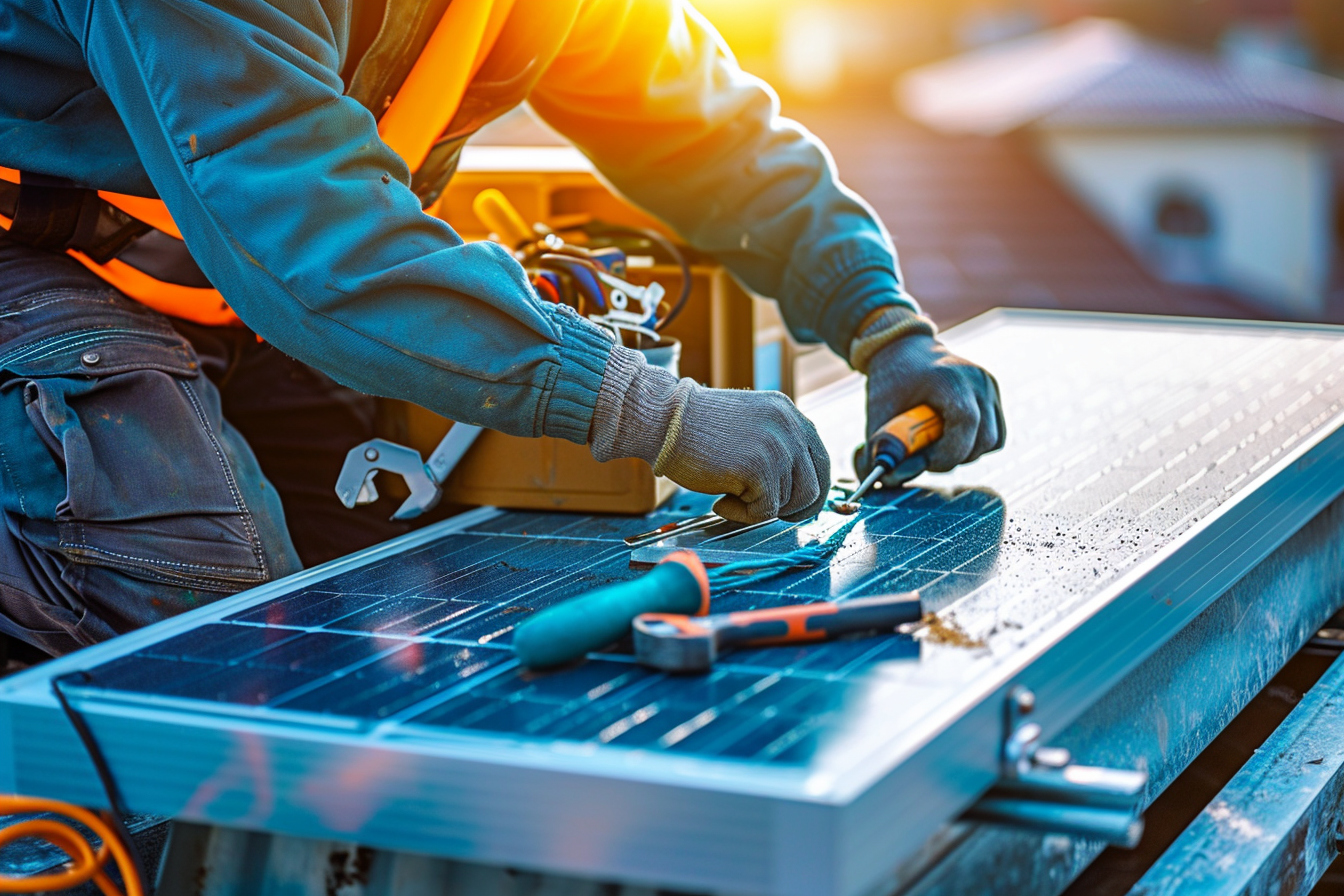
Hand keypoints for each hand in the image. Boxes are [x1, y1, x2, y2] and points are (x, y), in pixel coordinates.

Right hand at [657, 385, 830, 522]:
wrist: (664, 420)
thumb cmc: (696, 428)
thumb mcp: (749, 425)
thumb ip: (774, 445)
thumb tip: (793, 486)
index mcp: (789, 414)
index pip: (820, 461)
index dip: (812, 490)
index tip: (796, 507)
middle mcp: (790, 428)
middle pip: (814, 486)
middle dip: (794, 510)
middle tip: (764, 513)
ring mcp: (778, 447)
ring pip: (790, 502)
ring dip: (760, 509)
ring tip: (730, 498)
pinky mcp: (760, 468)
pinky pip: (765, 511)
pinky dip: (742, 515)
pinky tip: (720, 502)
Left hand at [861, 334, 1003, 483]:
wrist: (904, 350)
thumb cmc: (890, 385)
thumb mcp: (878, 415)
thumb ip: (885, 449)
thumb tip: (890, 480)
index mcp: (948, 377)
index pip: (966, 421)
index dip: (947, 452)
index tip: (923, 461)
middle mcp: (977, 379)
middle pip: (984, 438)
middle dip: (953, 458)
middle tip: (925, 456)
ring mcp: (990, 385)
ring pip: (993, 441)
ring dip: (964, 454)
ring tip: (937, 444)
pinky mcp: (994, 394)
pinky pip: (996, 434)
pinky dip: (975, 445)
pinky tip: (951, 437)